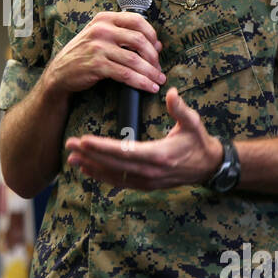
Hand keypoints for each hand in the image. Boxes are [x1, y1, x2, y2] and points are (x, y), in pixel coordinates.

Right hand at [43, 11, 164, 97]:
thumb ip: (124, 36)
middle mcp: (101, 30)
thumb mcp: (100, 37)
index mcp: (104, 19)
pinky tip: (148, 87)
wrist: (60, 72)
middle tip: (158, 69)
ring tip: (158, 81)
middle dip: (153, 57)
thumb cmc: (83, 54)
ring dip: (150, 72)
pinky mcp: (97, 65)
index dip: (152, 35)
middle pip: (139, 40)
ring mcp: (98, 47)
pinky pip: (125, 74)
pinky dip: (140, 82)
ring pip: (134, 59)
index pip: (137, 20)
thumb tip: (157, 44)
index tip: (157, 49)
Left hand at [65, 88, 222, 188]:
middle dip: (90, 155)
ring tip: (72, 158)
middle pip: (114, 165)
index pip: (125, 152)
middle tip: (70, 144)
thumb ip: (180, 109)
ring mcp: (147, 181)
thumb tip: (171, 92)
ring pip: (113, 176)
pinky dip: (102, 176)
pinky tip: (87, 169)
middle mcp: (150, 172)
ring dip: (91, 167)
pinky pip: (119, 182)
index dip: (103, 147)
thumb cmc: (197, 141)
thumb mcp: (193, 123)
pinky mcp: (145, 185)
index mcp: (159, 155)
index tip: (85, 140)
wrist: (207, 166)